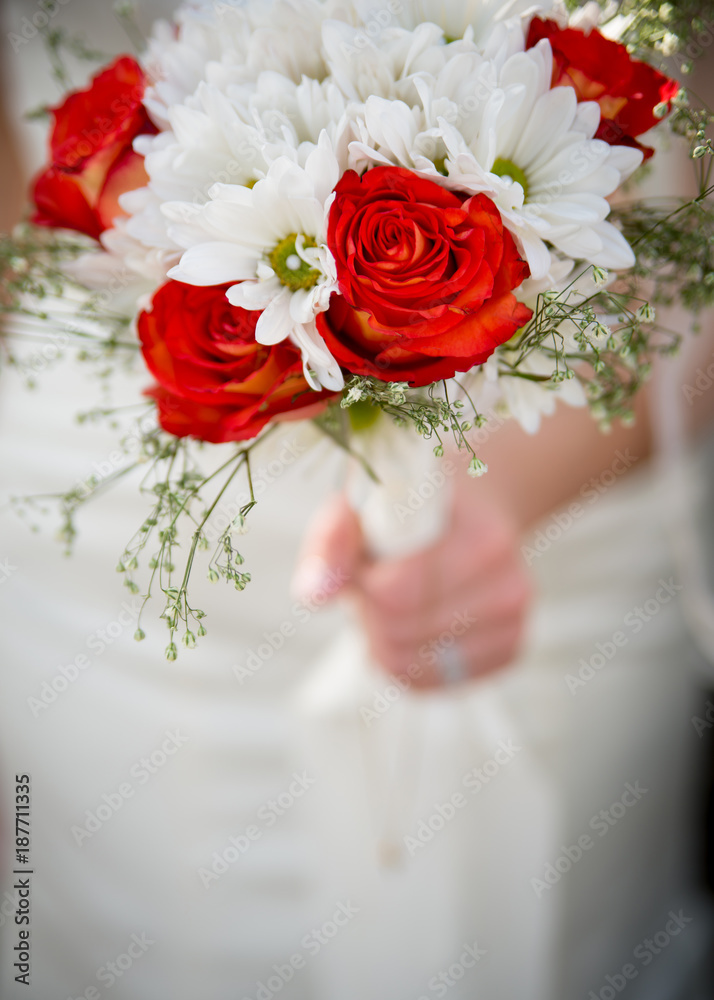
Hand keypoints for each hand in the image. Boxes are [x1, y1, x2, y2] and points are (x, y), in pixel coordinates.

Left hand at [292, 484, 532, 688]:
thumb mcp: (365, 503)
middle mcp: (509, 583)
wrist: (472, 509)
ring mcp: (514, 622)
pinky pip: (430, 683)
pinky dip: (405, 662)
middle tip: (375, 585)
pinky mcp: (509, 651)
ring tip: (392, 603)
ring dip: (382, 639)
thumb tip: (314, 595)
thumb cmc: (409, 505)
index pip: (398, 594)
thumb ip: (332, 543)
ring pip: (410, 664)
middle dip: (371, 612)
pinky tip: (411, 626)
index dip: (364, 585)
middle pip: (400, 632)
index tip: (366, 564)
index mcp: (480, 536)